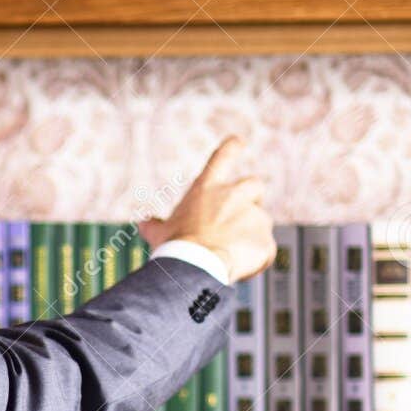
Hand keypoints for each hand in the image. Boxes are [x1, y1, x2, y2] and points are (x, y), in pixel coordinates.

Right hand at [139, 136, 275, 282]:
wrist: (197, 266)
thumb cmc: (176, 247)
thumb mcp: (160, 233)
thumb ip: (155, 226)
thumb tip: (144, 223)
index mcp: (208, 188)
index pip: (224, 155)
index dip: (232, 147)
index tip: (237, 141)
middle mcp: (236, 195)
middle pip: (253, 185)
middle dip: (251, 198)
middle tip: (237, 217)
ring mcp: (255, 216)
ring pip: (259, 223)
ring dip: (248, 236)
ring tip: (228, 257)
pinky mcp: (266, 240)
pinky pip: (264, 250)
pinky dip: (255, 259)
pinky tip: (239, 269)